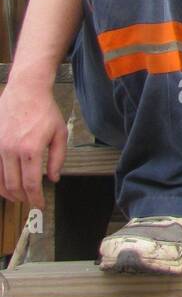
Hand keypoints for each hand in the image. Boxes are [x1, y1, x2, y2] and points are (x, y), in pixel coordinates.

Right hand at [0, 82, 67, 209]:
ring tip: (19, 197)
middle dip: (24, 199)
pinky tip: (6, 185)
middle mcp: (11, 151)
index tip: (40, 205)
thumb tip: (53, 179)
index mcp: (30, 150)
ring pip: (0, 181)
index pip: (32, 184)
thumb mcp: (59, 133)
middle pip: (14, 186)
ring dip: (9, 193)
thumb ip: (57, 158)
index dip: (36, 199)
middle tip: (31, 203)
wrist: (26, 90)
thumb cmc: (45, 110)